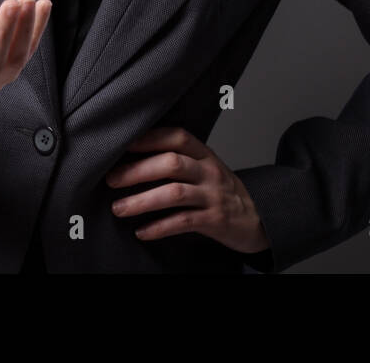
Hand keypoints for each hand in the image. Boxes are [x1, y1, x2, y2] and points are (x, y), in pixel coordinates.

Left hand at [104, 126, 270, 256]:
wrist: (257, 217)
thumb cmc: (221, 191)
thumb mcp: (204, 169)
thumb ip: (178, 161)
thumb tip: (132, 160)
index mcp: (204, 154)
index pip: (176, 137)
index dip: (149, 138)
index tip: (123, 145)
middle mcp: (209, 171)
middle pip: (171, 163)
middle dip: (137, 170)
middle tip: (111, 180)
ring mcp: (213, 196)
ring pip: (174, 193)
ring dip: (142, 200)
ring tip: (119, 208)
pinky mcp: (215, 220)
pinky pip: (183, 222)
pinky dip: (159, 227)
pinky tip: (142, 232)